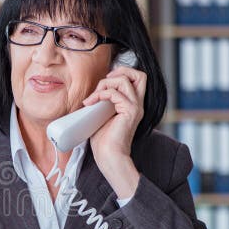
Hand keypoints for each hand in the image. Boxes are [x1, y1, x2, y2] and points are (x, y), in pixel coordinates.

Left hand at [81, 67, 145, 198]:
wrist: (108, 156)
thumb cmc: (103, 141)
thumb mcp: (101, 115)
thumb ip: (102, 103)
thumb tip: (89, 95)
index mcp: (132, 104)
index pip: (137, 78)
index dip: (121, 73)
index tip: (103, 85)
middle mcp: (137, 104)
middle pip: (139, 74)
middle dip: (119, 72)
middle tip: (102, 85)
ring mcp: (135, 107)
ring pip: (125, 80)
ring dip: (105, 84)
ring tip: (93, 98)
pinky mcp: (130, 112)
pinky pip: (116, 93)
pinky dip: (101, 94)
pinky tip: (91, 103)